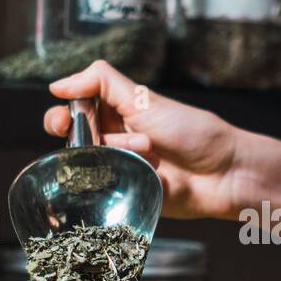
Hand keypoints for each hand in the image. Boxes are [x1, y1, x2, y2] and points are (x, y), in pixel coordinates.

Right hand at [45, 61, 258, 220]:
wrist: (224, 173)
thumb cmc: (191, 132)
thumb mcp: (144, 99)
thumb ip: (101, 83)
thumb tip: (56, 85)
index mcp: (114, 113)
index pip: (71, 113)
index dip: (59, 117)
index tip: (62, 123)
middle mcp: (112, 141)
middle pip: (72, 143)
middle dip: (83, 139)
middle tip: (100, 140)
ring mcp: (118, 171)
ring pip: (87, 168)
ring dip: (114, 156)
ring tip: (148, 152)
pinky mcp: (127, 197)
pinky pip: (104, 194)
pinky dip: (119, 183)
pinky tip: (144, 176)